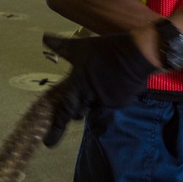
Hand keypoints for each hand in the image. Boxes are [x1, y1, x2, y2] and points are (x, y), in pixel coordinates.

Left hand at [41, 32, 156, 146]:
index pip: (64, 110)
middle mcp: (91, 96)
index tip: (47, 143)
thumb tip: (45, 37)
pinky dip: (110, 94)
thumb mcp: (81, 46)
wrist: (137, 55)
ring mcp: (106, 102)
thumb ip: (62, 46)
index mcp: (78, 84)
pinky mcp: (120, 102)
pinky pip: (110, 102)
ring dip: (93, 99)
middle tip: (78, 101)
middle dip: (76, 109)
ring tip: (101, 81)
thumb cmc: (107, 50)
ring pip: (94, 106)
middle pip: (78, 112)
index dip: (55, 128)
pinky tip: (114, 81)